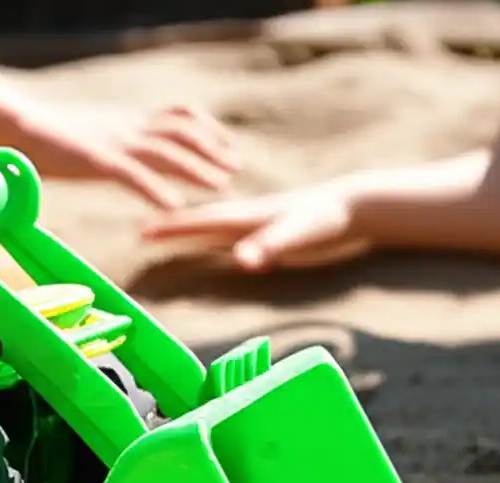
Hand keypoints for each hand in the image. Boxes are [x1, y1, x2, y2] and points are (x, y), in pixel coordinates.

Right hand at [18, 103, 241, 208]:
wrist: (14, 126)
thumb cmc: (40, 137)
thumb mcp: (83, 138)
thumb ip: (101, 145)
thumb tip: (106, 156)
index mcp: (123, 120)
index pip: (177, 114)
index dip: (206, 128)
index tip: (225, 145)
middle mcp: (124, 127)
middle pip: (181, 129)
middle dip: (212, 146)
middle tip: (235, 166)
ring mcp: (112, 142)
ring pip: (166, 150)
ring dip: (196, 167)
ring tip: (220, 185)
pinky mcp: (95, 160)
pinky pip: (134, 174)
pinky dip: (158, 189)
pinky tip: (175, 206)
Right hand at [139, 184, 374, 271]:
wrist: (358, 204)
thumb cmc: (329, 219)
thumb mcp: (299, 234)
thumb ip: (270, 246)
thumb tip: (240, 260)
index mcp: (247, 216)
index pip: (200, 221)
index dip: (171, 227)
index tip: (141, 232)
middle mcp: (246, 217)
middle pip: (199, 221)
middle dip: (170, 226)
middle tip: (141, 232)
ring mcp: (256, 222)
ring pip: (212, 224)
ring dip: (187, 227)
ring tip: (165, 231)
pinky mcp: (267, 230)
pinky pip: (229, 231)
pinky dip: (210, 232)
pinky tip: (210, 237)